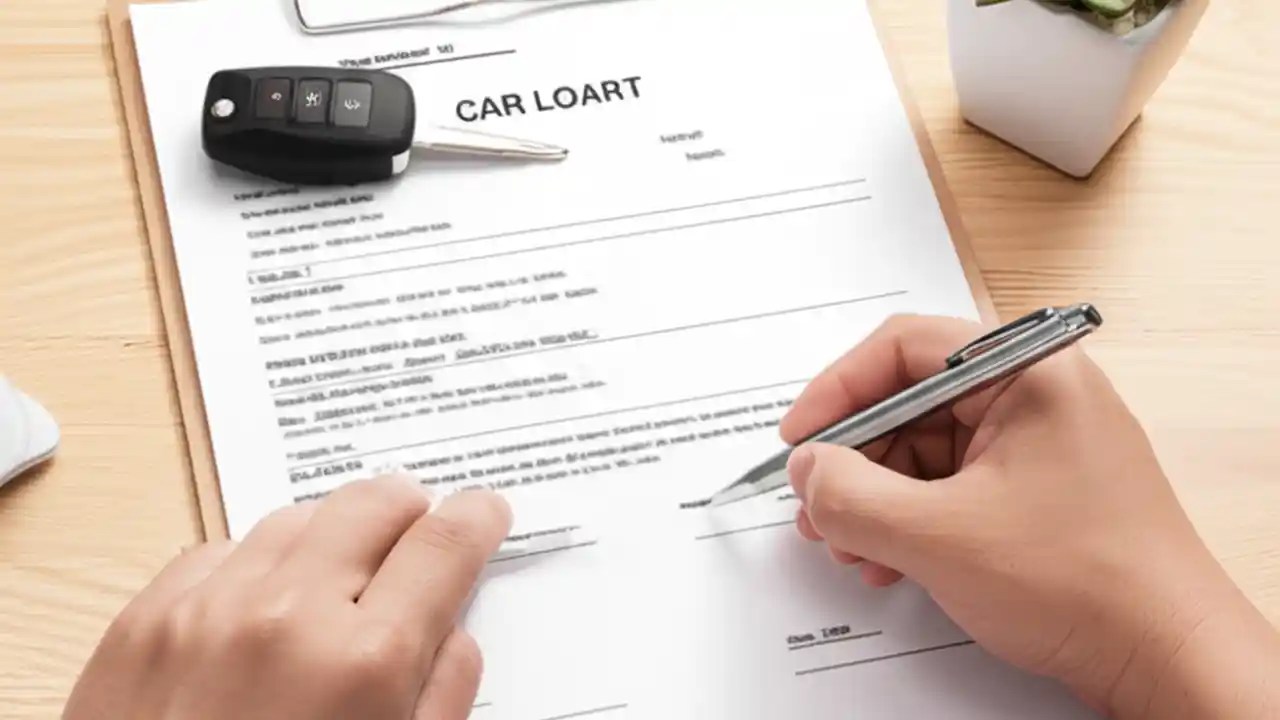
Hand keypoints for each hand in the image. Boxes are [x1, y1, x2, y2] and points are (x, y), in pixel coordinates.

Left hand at [63, 478, 511, 719]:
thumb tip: (452, 631)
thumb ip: (443, 695)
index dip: (476, 517)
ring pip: (298, 517)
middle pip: (373, 504)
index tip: (483, 510)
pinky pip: (220, 551)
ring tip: (342, 568)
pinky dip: (257, 562)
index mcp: (367, 664)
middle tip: (419, 527)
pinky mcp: (144, 621)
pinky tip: (265, 601)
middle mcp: (288, 618)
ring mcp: (207, 611)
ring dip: (335, 530)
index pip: (444, 545)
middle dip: (409, 509)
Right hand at [781, 315, 1279, 719]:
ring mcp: (1039, 441)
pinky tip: (889, 560)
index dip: (837, 390)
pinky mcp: (1037, 488)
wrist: (1165, 656)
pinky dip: (912, 519)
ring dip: (877, 499)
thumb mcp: (938, 537)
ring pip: (926, 450)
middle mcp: (1036, 393)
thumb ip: (852, 496)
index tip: (799, 438)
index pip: (905, 348)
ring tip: (848, 545)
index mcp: (1027, 370)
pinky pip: (953, 484)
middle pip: (910, 402)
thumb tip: (807, 470)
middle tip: (816, 504)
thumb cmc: (1083, 583)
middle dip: (854, 461)